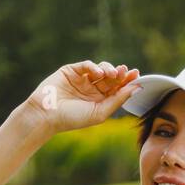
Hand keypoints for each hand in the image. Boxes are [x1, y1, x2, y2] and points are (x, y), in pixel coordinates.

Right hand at [21, 60, 140, 134]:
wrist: (46, 115)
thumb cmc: (72, 119)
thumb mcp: (100, 112)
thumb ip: (118, 100)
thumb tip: (137, 88)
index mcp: (99, 101)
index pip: (117, 88)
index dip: (127, 81)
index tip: (137, 75)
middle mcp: (91, 90)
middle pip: (111, 78)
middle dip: (119, 74)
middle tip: (125, 72)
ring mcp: (81, 80)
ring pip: (101, 69)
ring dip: (108, 69)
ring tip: (112, 74)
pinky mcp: (71, 71)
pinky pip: (86, 65)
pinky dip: (94, 67)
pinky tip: (98, 73)